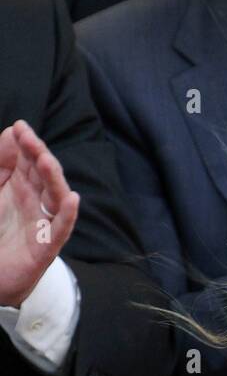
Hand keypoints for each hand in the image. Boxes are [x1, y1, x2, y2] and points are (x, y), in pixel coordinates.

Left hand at [0, 119, 78, 307]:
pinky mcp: (45, 248)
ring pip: (56, 197)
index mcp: (20, 187)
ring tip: (45, 160)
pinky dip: (68, 215)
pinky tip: (72, 199)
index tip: (19, 127)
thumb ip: (0, 163)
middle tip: (28, 137)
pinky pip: (61, 229)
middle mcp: (35, 202)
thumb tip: (11, 133)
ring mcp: (42, 224)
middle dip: (38, 155)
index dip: (26, 143)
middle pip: (44, 174)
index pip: (28, 159)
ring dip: (53, 178)